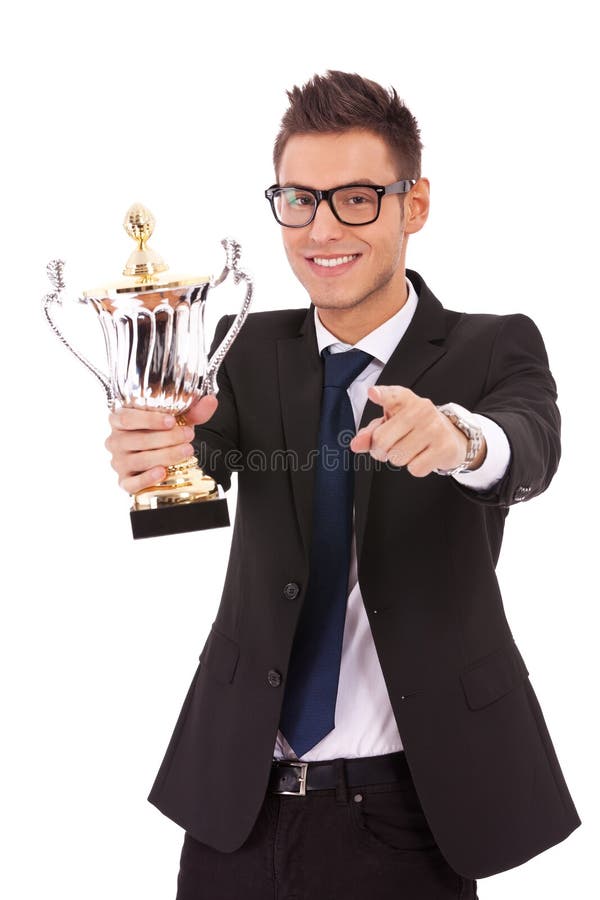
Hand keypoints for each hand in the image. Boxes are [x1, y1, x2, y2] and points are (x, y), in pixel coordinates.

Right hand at [105, 394, 217, 493]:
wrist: (164, 453)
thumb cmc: (164, 432)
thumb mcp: (178, 419)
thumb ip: (193, 411)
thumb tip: (211, 401)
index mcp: (120, 419)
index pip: (128, 418)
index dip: (149, 420)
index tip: (172, 421)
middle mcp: (115, 440)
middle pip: (136, 440)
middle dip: (166, 438)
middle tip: (188, 436)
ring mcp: (118, 462)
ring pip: (139, 460)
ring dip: (165, 456)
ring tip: (186, 451)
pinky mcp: (124, 481)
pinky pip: (131, 483)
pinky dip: (147, 479)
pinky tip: (162, 472)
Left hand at [350, 385, 485, 476]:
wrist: (451, 436)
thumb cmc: (414, 428)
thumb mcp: (390, 424)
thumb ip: (370, 433)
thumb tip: (355, 444)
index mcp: (406, 400)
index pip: (392, 395)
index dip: (381, 395)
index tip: (373, 393)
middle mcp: (421, 410)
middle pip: (382, 440)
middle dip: (380, 451)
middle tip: (390, 448)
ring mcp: (434, 428)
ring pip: (397, 457)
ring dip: (399, 460)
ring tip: (409, 450)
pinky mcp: (444, 447)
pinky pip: (414, 468)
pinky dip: (415, 468)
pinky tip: (423, 457)